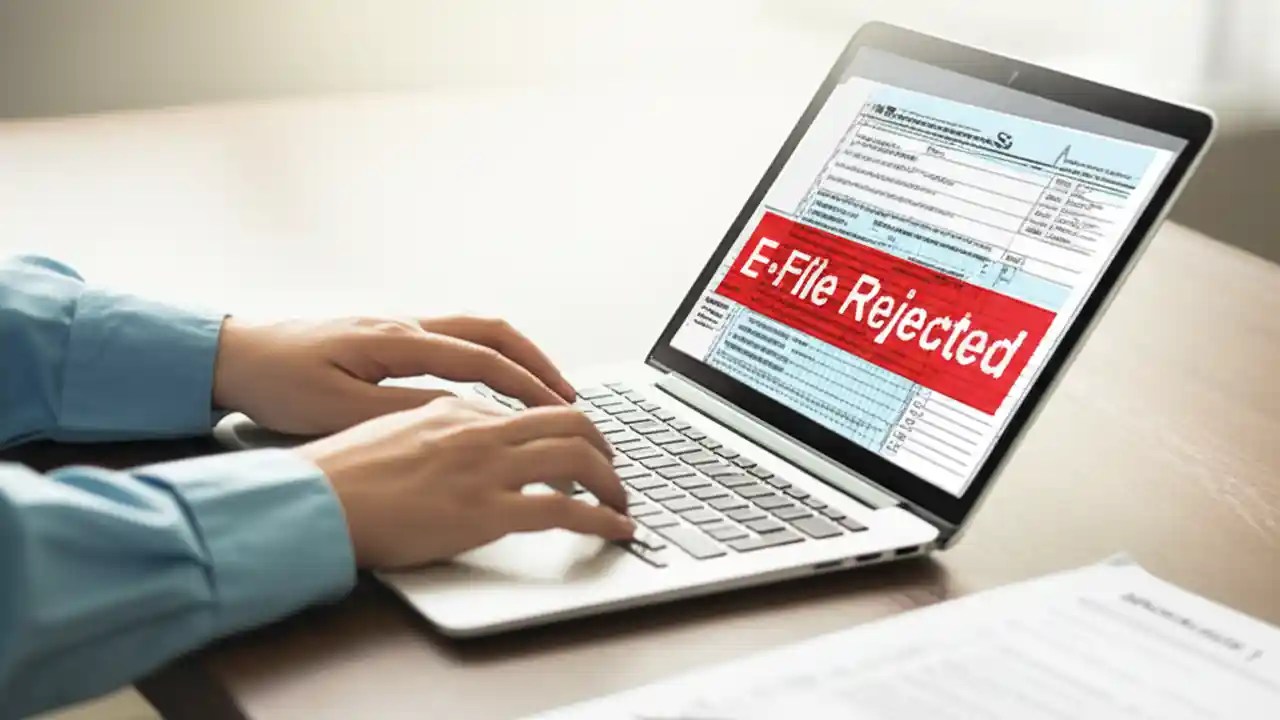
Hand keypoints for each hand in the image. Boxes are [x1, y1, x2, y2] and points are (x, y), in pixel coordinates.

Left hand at [212, 315, 575, 434]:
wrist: (230, 353)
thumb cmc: (276, 381)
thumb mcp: (338, 408)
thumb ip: (403, 410)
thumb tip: (462, 413)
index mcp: (396, 340)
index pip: (481, 359)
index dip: (527, 386)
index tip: (562, 409)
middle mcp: (404, 324)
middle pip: (492, 330)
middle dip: (537, 362)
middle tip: (571, 395)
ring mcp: (396, 326)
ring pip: (476, 330)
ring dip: (516, 357)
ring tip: (544, 390)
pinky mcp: (385, 337)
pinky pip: (454, 339)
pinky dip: (488, 357)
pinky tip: (493, 383)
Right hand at [297, 396, 633, 567]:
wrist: (313, 501)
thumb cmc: (340, 476)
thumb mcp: (393, 434)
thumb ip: (435, 434)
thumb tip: (459, 449)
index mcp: (455, 408)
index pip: (529, 413)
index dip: (563, 434)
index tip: (576, 452)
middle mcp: (479, 429)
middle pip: (568, 421)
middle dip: (603, 445)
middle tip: (613, 470)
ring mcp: (486, 468)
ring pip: (578, 457)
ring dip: (612, 481)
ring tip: (622, 502)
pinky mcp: (486, 511)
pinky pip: (565, 510)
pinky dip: (602, 519)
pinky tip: (616, 529)